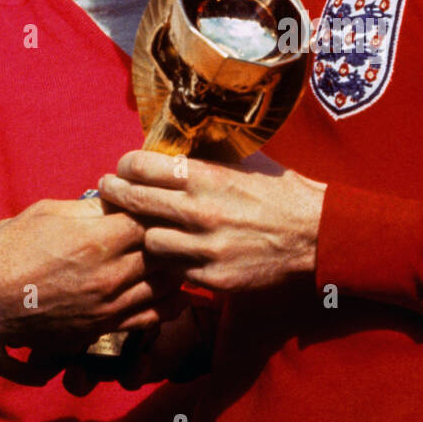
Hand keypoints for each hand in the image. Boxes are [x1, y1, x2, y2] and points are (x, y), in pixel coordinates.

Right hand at [0, 195, 184, 353]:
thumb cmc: (11, 247)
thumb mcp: (51, 212)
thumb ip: (93, 207)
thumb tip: (124, 197)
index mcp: (96, 240)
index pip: (150, 220)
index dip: (156, 210)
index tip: (156, 205)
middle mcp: (109, 275)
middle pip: (165, 253)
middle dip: (171, 238)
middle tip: (175, 229)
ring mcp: (108, 306)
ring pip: (165, 286)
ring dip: (174, 269)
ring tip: (176, 256)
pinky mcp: (103, 328)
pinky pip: (151, 318)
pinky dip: (168, 304)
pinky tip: (173, 291)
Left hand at [97, 151, 325, 291]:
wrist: (314, 234)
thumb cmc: (278, 192)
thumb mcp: (244, 161)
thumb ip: (206, 155)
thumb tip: (170, 144)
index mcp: (206, 176)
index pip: (141, 166)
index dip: (126, 165)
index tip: (124, 168)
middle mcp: (200, 212)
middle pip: (134, 202)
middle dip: (115, 193)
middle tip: (108, 190)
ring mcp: (205, 248)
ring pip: (148, 242)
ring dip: (146, 233)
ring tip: (147, 227)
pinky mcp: (212, 277)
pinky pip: (174, 269)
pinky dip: (173, 260)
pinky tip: (176, 252)